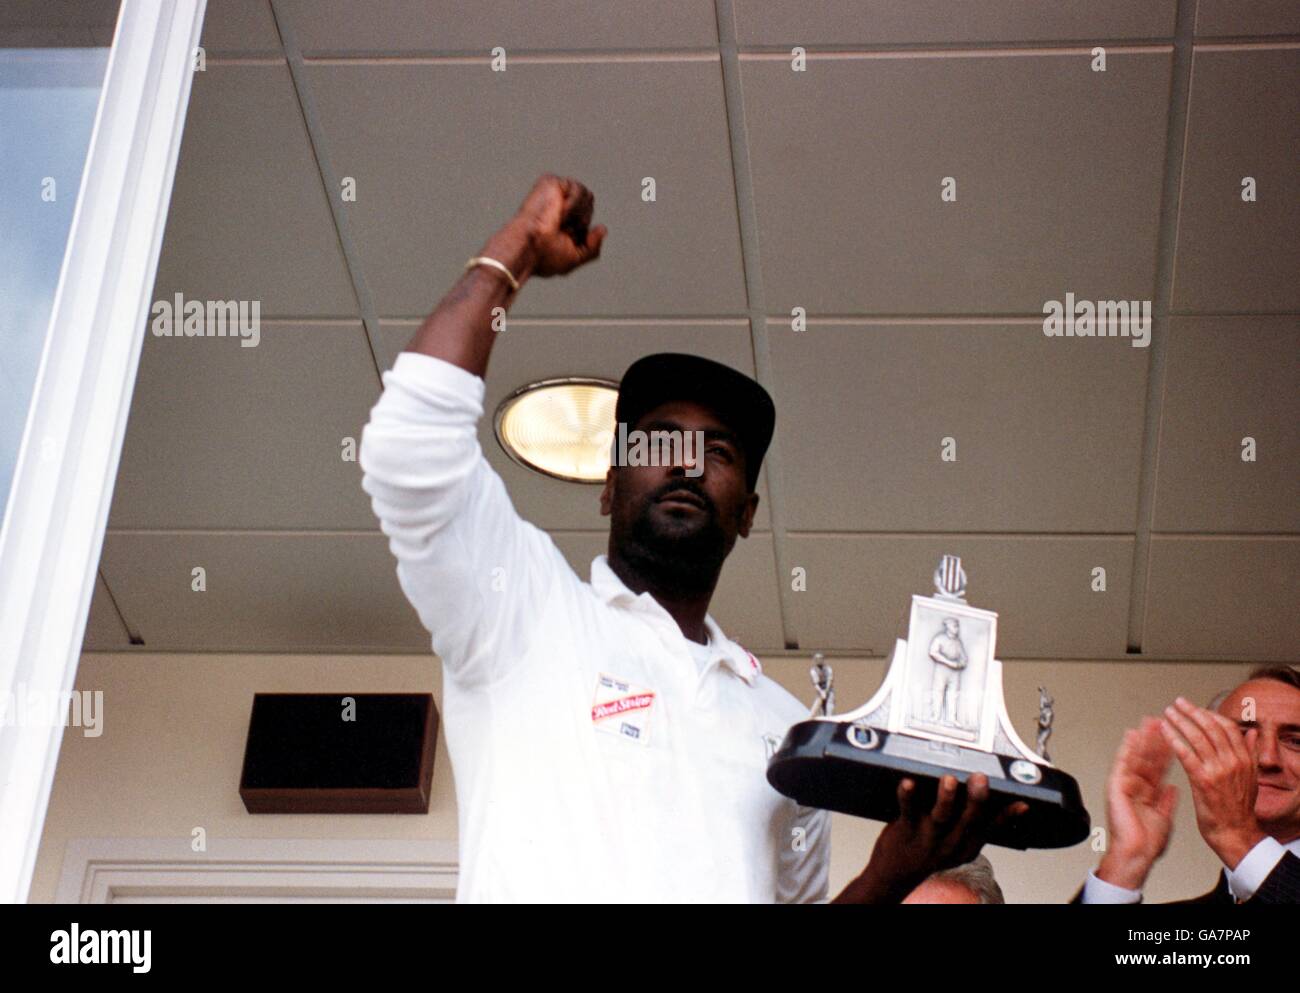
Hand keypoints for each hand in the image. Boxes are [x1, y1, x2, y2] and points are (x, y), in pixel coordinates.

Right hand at [498, 173, 606, 279]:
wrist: (527, 246)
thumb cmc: (544, 256)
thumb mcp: (575, 258)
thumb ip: (593, 247)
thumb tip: (603, 229)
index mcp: (562, 222)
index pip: (587, 219)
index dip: (583, 232)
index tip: (569, 240)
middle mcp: (558, 206)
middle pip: (589, 204)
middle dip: (583, 222)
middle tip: (565, 231)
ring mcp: (554, 193)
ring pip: (587, 196)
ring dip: (579, 214)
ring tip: (562, 222)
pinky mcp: (550, 183)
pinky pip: (577, 189)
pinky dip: (573, 205)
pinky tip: (560, 213)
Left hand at [833, 773, 1026, 903]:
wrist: (896, 872)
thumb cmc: (930, 848)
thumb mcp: (957, 843)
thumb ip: (970, 821)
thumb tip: (989, 790)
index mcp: (967, 846)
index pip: (991, 829)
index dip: (1007, 817)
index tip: (1023, 803)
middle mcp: (951, 844)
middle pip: (967, 821)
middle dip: (977, 800)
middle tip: (982, 778)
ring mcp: (928, 838)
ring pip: (940, 817)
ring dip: (946, 798)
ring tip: (949, 779)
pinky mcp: (905, 830)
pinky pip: (907, 811)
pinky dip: (907, 796)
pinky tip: (908, 782)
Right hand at [1096, 717, 1177, 889]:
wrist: (1137, 855)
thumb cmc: (1147, 844)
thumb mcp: (1164, 818)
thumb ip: (1167, 802)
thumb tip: (1173, 789)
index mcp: (1147, 794)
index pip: (1159, 767)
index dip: (1166, 751)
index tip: (1173, 736)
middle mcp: (1135, 786)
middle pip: (1147, 758)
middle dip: (1155, 739)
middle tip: (1162, 720)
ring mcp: (1125, 785)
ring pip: (1136, 757)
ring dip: (1143, 738)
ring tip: (1150, 721)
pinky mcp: (1116, 787)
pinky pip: (1122, 763)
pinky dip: (1127, 749)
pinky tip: (1132, 735)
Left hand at [1161, 696, 1264, 868]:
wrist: (1235, 833)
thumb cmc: (1238, 808)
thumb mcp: (1251, 777)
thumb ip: (1249, 753)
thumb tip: (1250, 732)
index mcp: (1244, 759)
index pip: (1226, 727)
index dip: (1209, 714)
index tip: (1194, 708)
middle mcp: (1233, 762)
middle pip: (1211, 728)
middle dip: (1192, 712)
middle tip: (1177, 703)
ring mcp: (1218, 771)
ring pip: (1197, 737)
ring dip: (1180, 722)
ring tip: (1167, 714)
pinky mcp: (1203, 780)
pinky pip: (1187, 754)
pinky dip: (1174, 740)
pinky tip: (1164, 732)